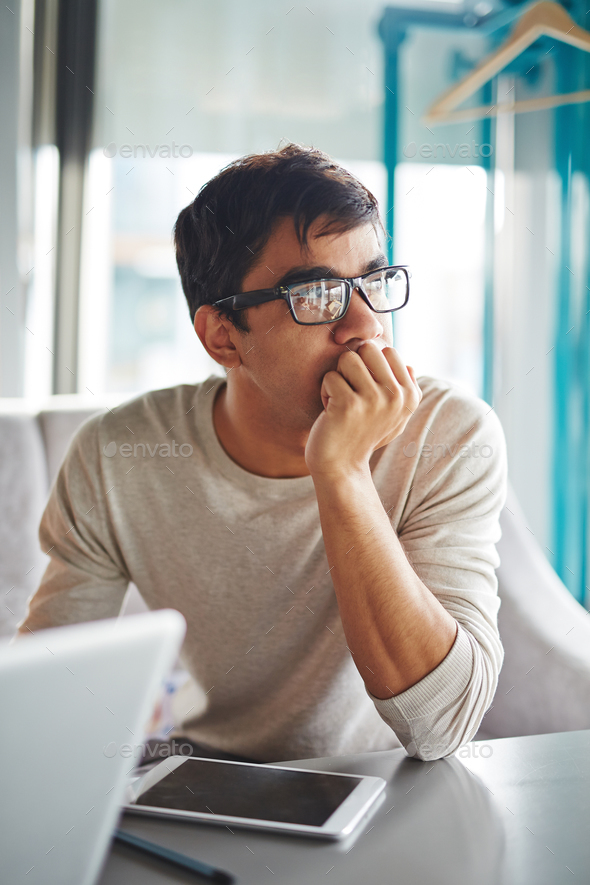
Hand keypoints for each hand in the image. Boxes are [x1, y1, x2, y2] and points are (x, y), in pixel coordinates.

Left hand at [305, 342, 422, 479]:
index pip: (388, 351)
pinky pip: (330, 376)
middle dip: (353, 365)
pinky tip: (330, 411)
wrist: (341, 467)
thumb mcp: (394, 417)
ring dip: (338, 377)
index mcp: (410, 395)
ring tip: (340, 399)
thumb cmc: (363, 436)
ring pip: (348, 358)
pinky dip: (325, 391)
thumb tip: (409, 366)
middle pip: (368, 349)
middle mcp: (397, 397)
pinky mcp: (349, 405)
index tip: (365, 389)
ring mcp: (374, 400)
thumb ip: (404, 391)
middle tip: (350, 391)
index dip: (370, 364)